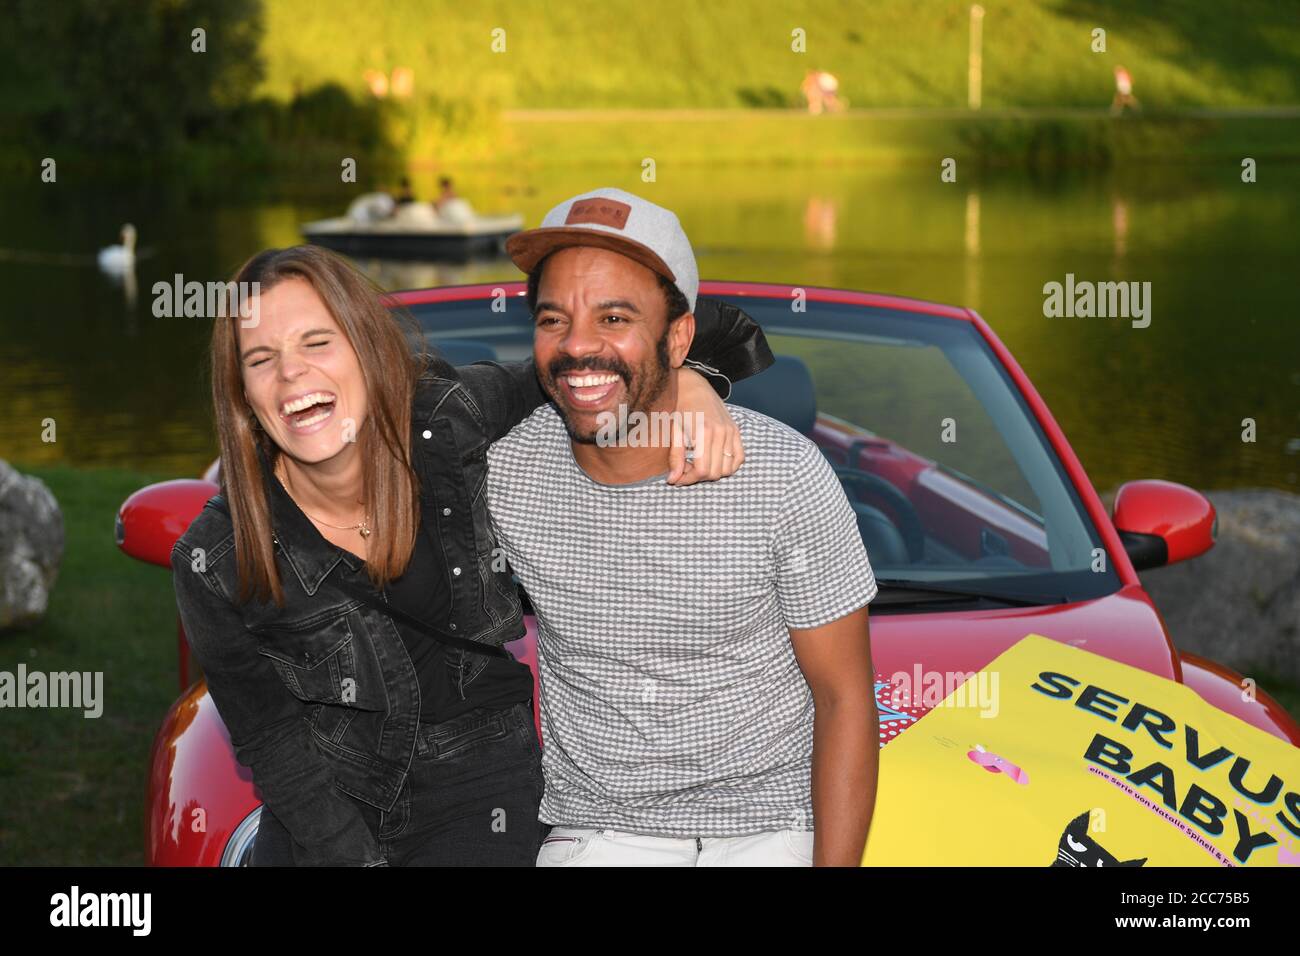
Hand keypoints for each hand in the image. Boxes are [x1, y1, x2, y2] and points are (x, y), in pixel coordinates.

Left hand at [668, 368, 745, 484]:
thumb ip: (675, 457)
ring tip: (698, 463)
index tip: (677, 478)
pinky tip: (713, 460)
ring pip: (728, 469)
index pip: (702, 471)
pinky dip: (728, 465)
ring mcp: (731, 432)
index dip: (688, 479)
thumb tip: (673, 480)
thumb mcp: (673, 431)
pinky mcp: (736, 431)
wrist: (693, 387)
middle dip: (698, 476)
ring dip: (713, 472)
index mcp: (703, 433)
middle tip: (685, 468)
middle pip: (715, 473)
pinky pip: (739, 458)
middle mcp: (721, 433)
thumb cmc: (679, 408)